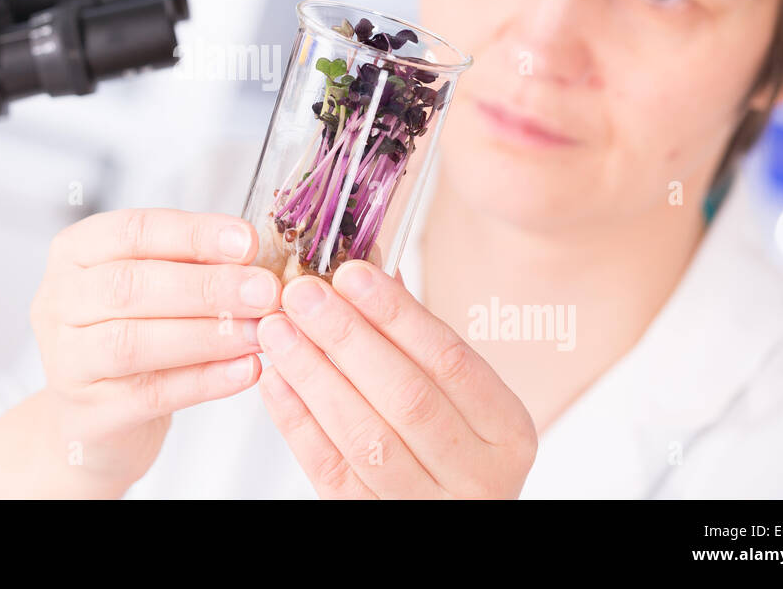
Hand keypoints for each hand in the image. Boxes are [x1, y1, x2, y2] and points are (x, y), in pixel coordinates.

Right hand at [0, 208, 279, 496]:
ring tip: (258, 333)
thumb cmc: (131, 331)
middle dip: (206, 287)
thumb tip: (251, 254)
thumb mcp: (152, 285)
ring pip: (133, 342)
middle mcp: (58, 301)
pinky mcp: (87, 413)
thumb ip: (191, 264)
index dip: (192, 235)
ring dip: (206, 335)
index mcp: (75, 253)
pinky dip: (203, 381)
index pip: (131, 231)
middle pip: (130, 286)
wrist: (94, 414)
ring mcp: (66, 360)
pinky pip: (149, 394)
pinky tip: (244, 371)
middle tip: (265, 292)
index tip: (247, 241)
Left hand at [256, 260, 536, 498]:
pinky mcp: (369, 519)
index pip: (451, 361)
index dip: (398, 314)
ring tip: (279, 330)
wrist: (448, 510)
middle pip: (407, 398)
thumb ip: (414, 333)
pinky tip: (276, 379)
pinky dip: (297, 420)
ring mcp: (424, 505)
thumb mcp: (455, 391)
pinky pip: (329, 469)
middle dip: (348, 338)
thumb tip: (365, 263)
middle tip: (303, 294)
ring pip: (364, 437)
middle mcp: (476, 475)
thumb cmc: (452, 440)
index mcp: (506, 431)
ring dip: (314, 375)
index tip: (351, 273)